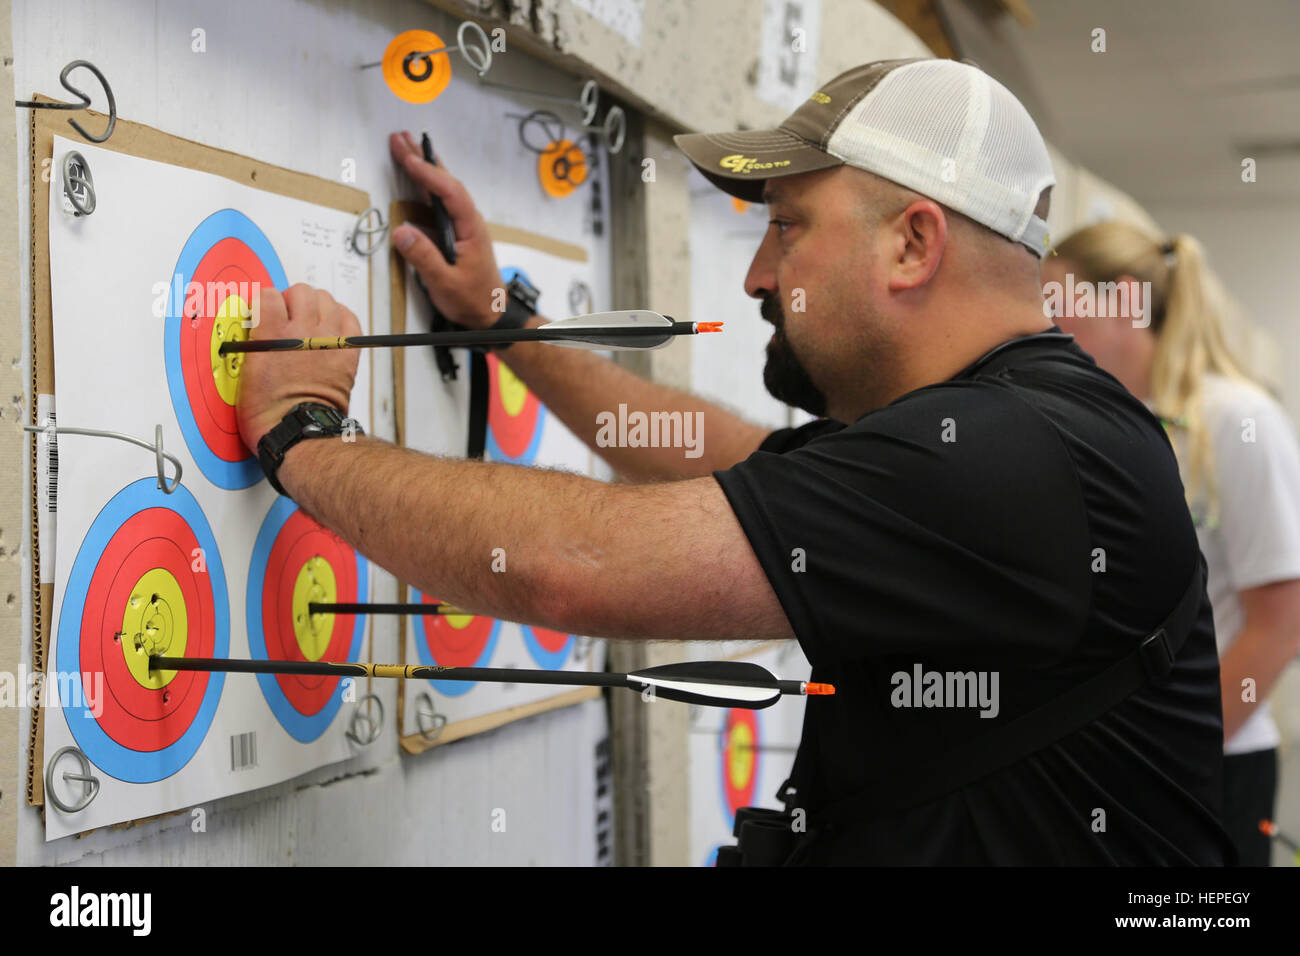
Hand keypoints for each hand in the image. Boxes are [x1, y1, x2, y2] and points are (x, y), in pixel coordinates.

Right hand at [236, 284, 359, 451]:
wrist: (298, 432)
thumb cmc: (268, 412)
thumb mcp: (243, 373)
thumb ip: (251, 342)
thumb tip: (255, 325)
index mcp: (271, 336)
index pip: (268, 294)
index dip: (265, 302)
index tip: (264, 313)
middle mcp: (302, 333)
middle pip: (301, 291)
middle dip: (291, 300)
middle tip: (287, 316)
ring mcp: (328, 341)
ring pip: (326, 300)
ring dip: (317, 306)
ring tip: (309, 322)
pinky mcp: (347, 352)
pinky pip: (350, 319)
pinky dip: (341, 317)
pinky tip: (331, 327)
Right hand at [389, 131, 503, 328]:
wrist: (491, 313)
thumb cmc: (474, 300)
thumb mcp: (446, 283)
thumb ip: (424, 258)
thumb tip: (402, 231)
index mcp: (472, 228)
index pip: (450, 192)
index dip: (428, 173)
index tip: (408, 158)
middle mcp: (469, 221)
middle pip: (446, 182)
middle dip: (423, 159)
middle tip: (400, 138)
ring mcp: (463, 225)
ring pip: (443, 189)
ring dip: (423, 168)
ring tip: (403, 147)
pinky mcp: (456, 232)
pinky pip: (440, 201)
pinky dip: (426, 185)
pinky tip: (416, 176)